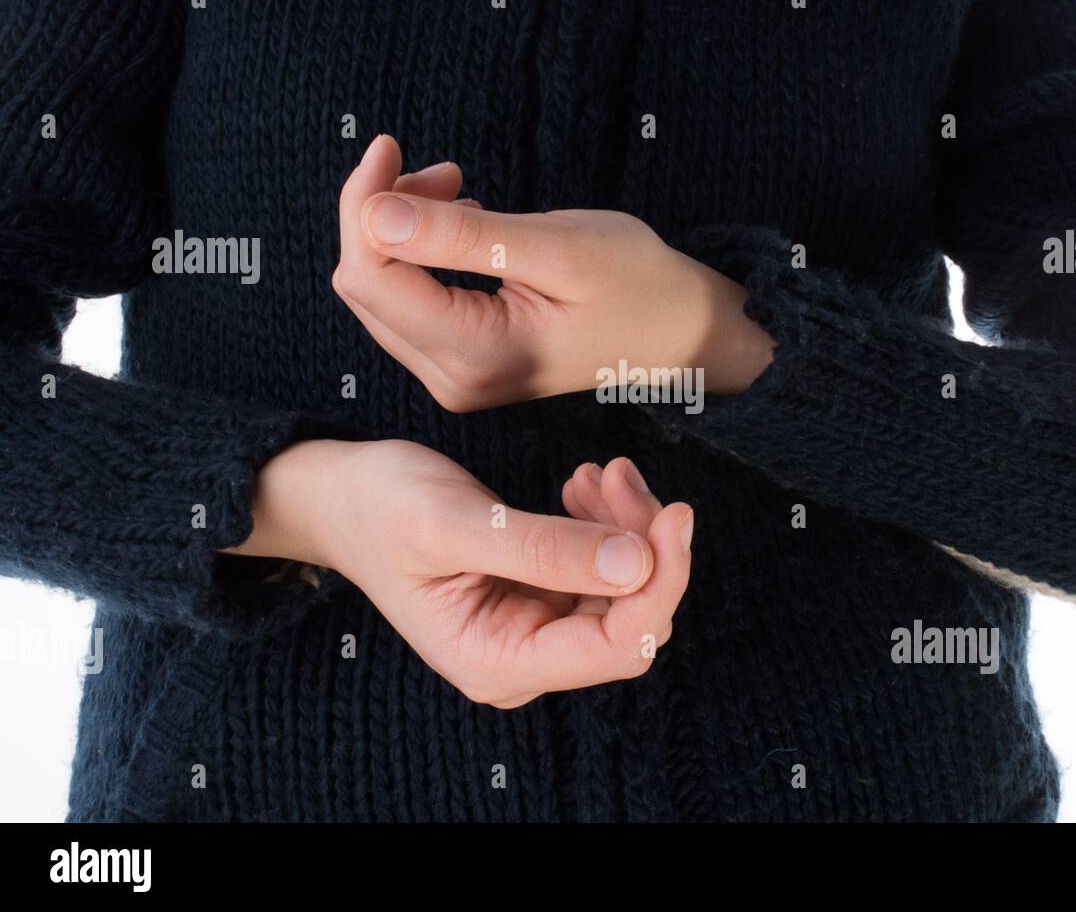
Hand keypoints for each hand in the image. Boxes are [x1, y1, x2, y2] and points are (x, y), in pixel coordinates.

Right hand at [229, 439, 692, 707]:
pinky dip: (606, 523)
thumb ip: (542, 549)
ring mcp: (537, 628)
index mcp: (499, 661)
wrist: (343, 495)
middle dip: (644, 544)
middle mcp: (526, 658)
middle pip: (632, 616)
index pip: (619, 646)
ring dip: (627, 526)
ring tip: (596, 471)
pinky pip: (603, 567)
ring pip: (625, 588)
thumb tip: (639, 564)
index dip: (662, 583)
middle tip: (618, 471)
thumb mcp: (454, 524)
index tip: (675, 513)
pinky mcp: (543, 595)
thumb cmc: (381, 509)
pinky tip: (581, 484)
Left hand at [332, 135, 773, 412]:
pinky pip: (409, 307)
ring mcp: (457, 379)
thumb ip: (462, 236)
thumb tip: (373, 213)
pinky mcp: (464, 367)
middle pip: (365, 289)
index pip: (371, 279)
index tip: (391, 147)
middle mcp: (454, 380)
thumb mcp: (556, 248)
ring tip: (455, 191)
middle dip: (380, 216)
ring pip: (380, 296)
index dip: (362, 204)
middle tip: (442, 170)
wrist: (682, 334)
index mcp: (477, 354)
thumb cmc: (637, 286)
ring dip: (399, 233)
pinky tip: (460, 226)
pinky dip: (418, 256)